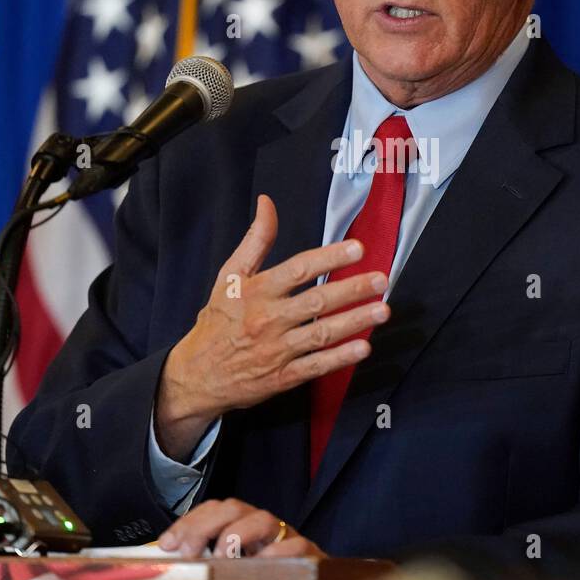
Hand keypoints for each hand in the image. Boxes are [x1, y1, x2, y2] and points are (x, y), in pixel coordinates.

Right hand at [154, 193, 389, 459]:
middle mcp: (268, 318)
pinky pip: (316, 365)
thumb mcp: (230, 276)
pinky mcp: (283, 376)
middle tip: (381, 280)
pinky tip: (363, 347)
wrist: (197, 374)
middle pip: (316, 301)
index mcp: (256, 291)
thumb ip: (255, 240)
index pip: (298, 269)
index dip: (329, 258)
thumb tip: (267, 203)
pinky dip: (340, 357)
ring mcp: (277, 349)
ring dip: (354, 321)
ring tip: (382, 311)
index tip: (357, 249)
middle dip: (352, 290)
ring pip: (321, 333)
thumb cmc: (217, 320)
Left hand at [158, 498, 326, 558]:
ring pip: (264, 519)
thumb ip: (207, 561)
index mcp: (243, 530)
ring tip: (221, 557)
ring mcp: (288, 540)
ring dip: (236, 534)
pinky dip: (273, 554)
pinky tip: (257, 567)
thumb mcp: (230, 570)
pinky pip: (294, 546)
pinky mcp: (310, 556)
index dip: (189, 521)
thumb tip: (170, 557)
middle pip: (236, 508)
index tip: (167, 544)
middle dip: (206, 524)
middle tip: (189, 551)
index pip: (215, 509)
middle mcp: (265, 531)